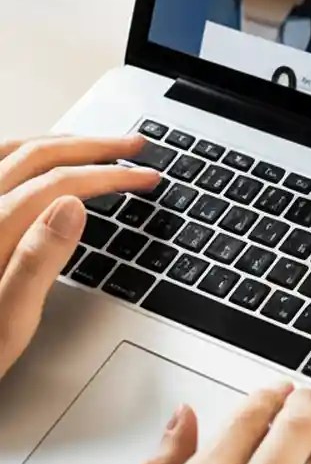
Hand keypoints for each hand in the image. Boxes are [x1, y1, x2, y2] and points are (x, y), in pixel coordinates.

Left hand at [0, 134, 160, 378]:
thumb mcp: (9, 319)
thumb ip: (38, 260)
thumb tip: (72, 207)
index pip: (61, 184)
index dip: (109, 175)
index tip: (144, 177)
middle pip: (37, 156)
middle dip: (92, 147)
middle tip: (133, 148)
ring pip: (12, 153)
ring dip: (59, 143)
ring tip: (95, 145)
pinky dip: (25, 153)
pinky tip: (40, 163)